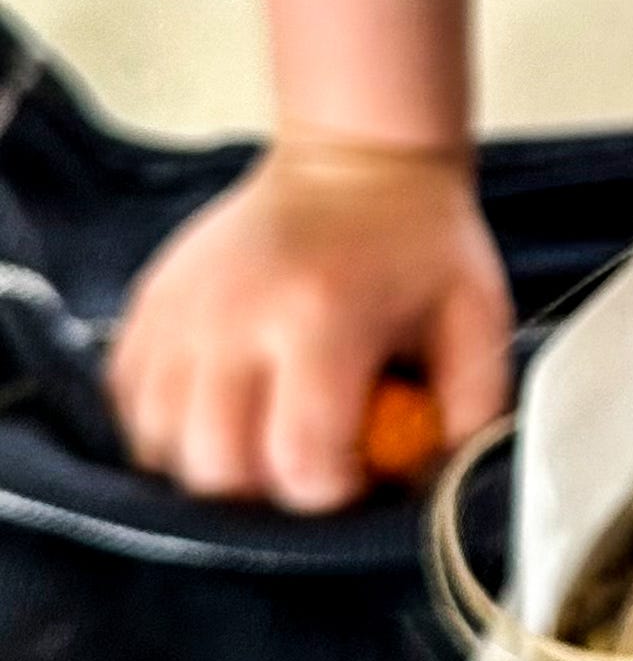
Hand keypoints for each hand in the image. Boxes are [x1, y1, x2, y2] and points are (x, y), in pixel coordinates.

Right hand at [108, 138, 511, 510]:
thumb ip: (469, 412)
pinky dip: (166, 430)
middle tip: (304, 467)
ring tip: (259, 444)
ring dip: (208, 467)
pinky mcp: (146, 307)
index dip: (331, 494)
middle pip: (213, 466)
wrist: (352, 164)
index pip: (298, 459)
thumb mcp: (477, 319)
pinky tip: (218, 417)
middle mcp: (233, 319)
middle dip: (263, 496)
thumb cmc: (421, 247)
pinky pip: (128, 402)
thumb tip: (432, 487)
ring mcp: (179, 312)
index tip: (358, 474)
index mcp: (321, 320)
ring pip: (157, 443)